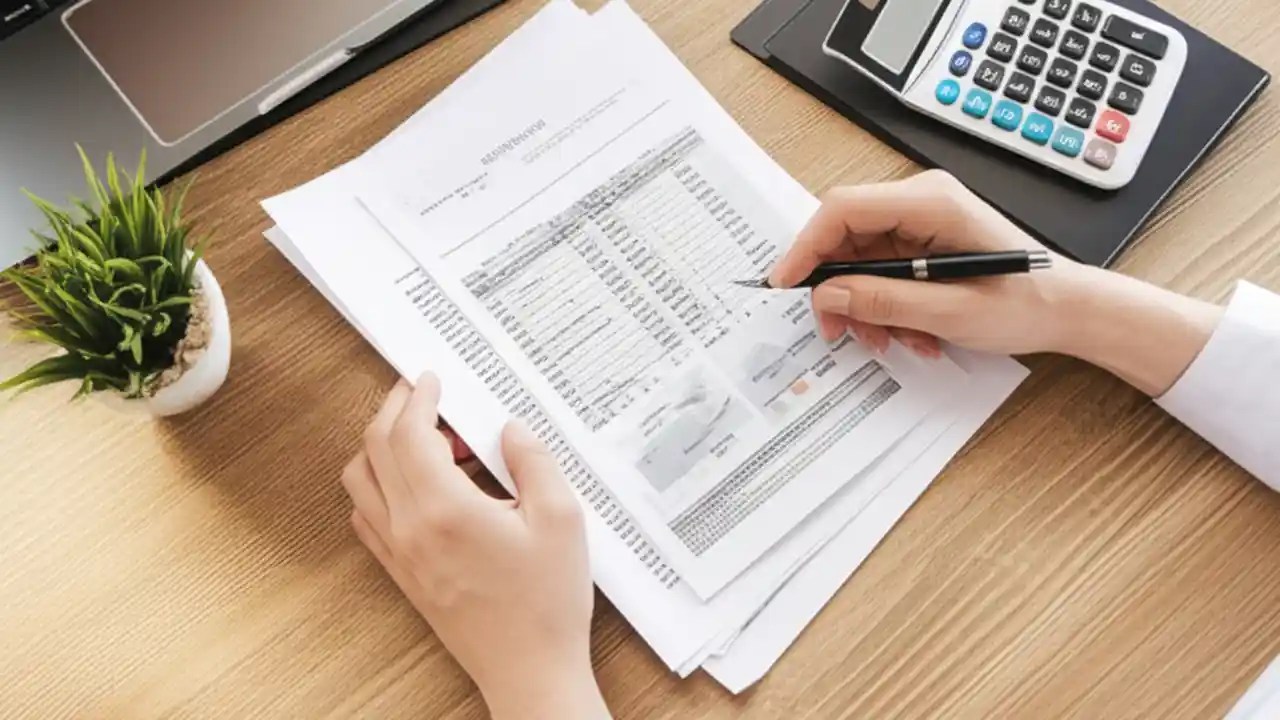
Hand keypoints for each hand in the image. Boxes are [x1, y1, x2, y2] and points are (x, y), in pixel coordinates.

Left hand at [341, 373, 607, 719]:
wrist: (530, 671)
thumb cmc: (547, 603)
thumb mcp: (561, 519)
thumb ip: (534, 462)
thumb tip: (511, 429)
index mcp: (445, 510)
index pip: (410, 434)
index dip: (417, 398)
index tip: (431, 380)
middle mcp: (410, 529)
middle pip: (375, 449)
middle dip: (395, 410)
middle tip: (422, 394)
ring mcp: (400, 554)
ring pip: (362, 481)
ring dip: (383, 447)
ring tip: (427, 439)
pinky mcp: (403, 574)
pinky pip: (368, 517)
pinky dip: (379, 486)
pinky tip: (416, 485)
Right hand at [770, 170, 1221, 395]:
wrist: (1066, 309)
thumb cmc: (1025, 303)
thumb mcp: (950, 312)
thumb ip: (884, 300)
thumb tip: (829, 295)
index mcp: (930, 202)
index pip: (843, 209)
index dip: (807, 246)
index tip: (786, 283)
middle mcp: (921, 202)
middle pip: (845, 236)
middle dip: (838, 289)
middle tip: (838, 331)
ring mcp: (921, 221)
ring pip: (859, 260)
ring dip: (865, 306)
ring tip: (891, 340)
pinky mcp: (923, 242)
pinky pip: (881, 271)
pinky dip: (885, 306)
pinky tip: (911, 332)